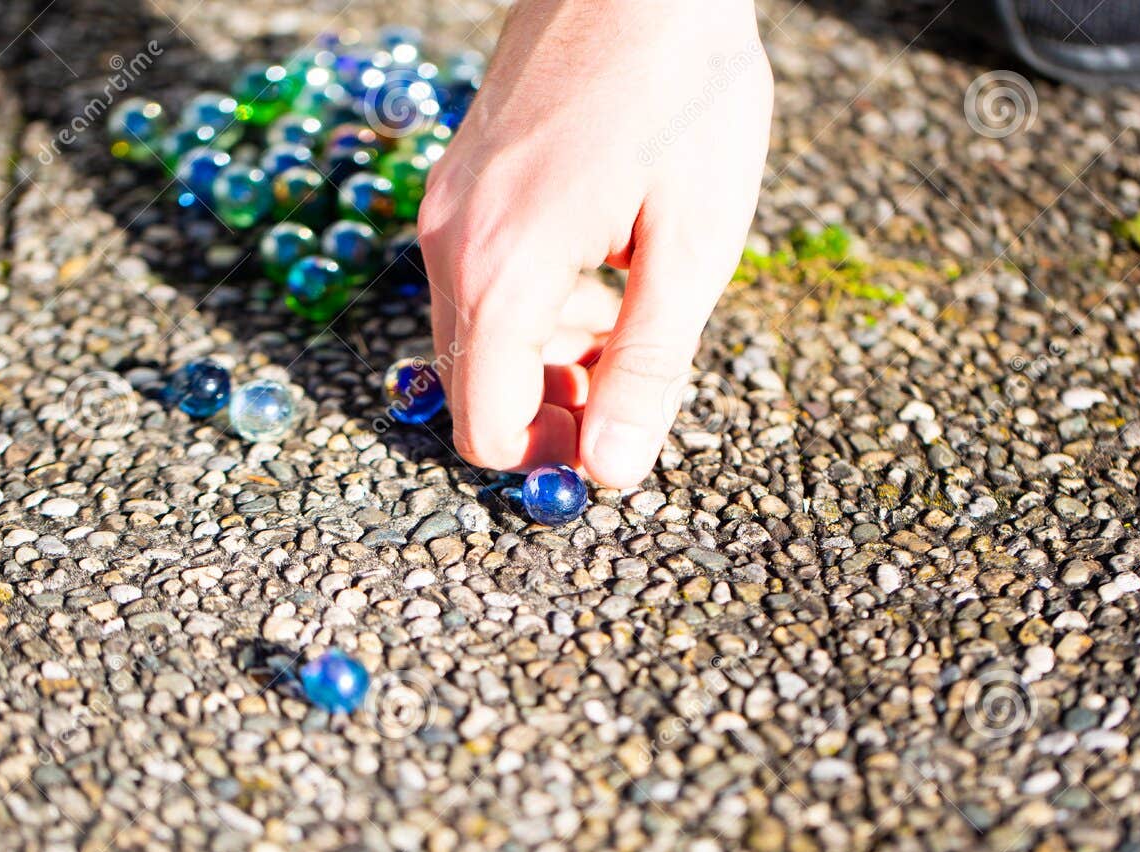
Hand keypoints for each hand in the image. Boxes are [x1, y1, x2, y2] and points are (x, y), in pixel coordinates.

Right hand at [418, 0, 771, 487]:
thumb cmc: (683, 91)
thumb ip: (648, 367)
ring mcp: (447, 210)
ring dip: (551, 357)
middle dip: (553, 407)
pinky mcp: (459, 185)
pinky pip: (480, 283)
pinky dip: (537, 305)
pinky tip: (605, 265)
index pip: (486, 428)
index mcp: (505, 272)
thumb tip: (613, 471)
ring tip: (635, 311)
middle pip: (475, 389)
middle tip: (637, 378)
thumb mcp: (692, 246)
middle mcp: (451, 246)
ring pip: (478, 338)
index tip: (614, 445)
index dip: (550, 457)